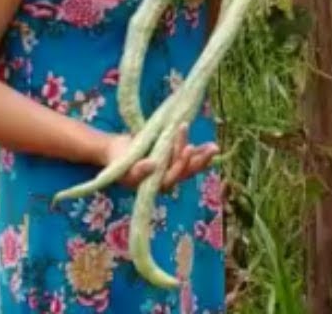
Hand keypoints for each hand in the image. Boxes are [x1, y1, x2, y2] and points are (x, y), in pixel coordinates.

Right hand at [99, 122, 218, 191]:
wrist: (117, 150)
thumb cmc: (118, 161)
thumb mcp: (123, 166)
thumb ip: (137, 170)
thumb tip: (153, 165)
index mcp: (155, 184)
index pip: (173, 177)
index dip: (181, 163)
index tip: (187, 148)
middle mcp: (166, 178)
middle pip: (186, 172)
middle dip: (199, 161)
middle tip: (211, 149)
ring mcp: (172, 168)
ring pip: (190, 164)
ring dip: (203, 156)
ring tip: (214, 147)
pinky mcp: (174, 158)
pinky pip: (189, 156)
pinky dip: (200, 151)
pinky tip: (210, 146)